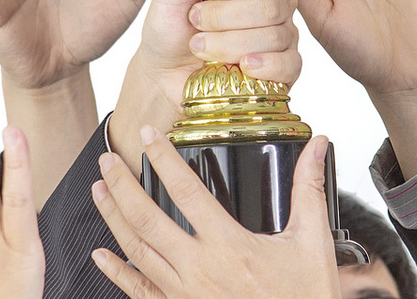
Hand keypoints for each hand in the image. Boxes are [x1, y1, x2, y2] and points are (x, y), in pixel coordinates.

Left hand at [90, 126, 339, 298]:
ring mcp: (186, 296)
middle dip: (122, 185)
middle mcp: (200, 269)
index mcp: (230, 245)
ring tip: (98, 190)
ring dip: (113, 219)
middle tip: (108, 158)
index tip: (147, 134)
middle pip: (147, 219)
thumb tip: (318, 145)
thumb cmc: (307, 298)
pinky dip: (117, 273)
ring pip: (138, 251)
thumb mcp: (312, 242)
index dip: (163, 158)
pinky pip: (140, 292)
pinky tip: (101, 255)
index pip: (186, 189)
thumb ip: (309, 188)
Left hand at [108, 0, 300, 173]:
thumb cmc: (171, 24)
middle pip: (273, 4)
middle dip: (226, 17)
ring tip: (201, 47)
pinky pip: (290, 65)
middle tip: (196, 21)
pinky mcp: (283, 68)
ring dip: (229, 44)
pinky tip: (242, 66)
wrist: (163, 72)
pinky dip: (263, 66)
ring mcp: (282, 35)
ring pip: (275, 36)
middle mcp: (274, 1)